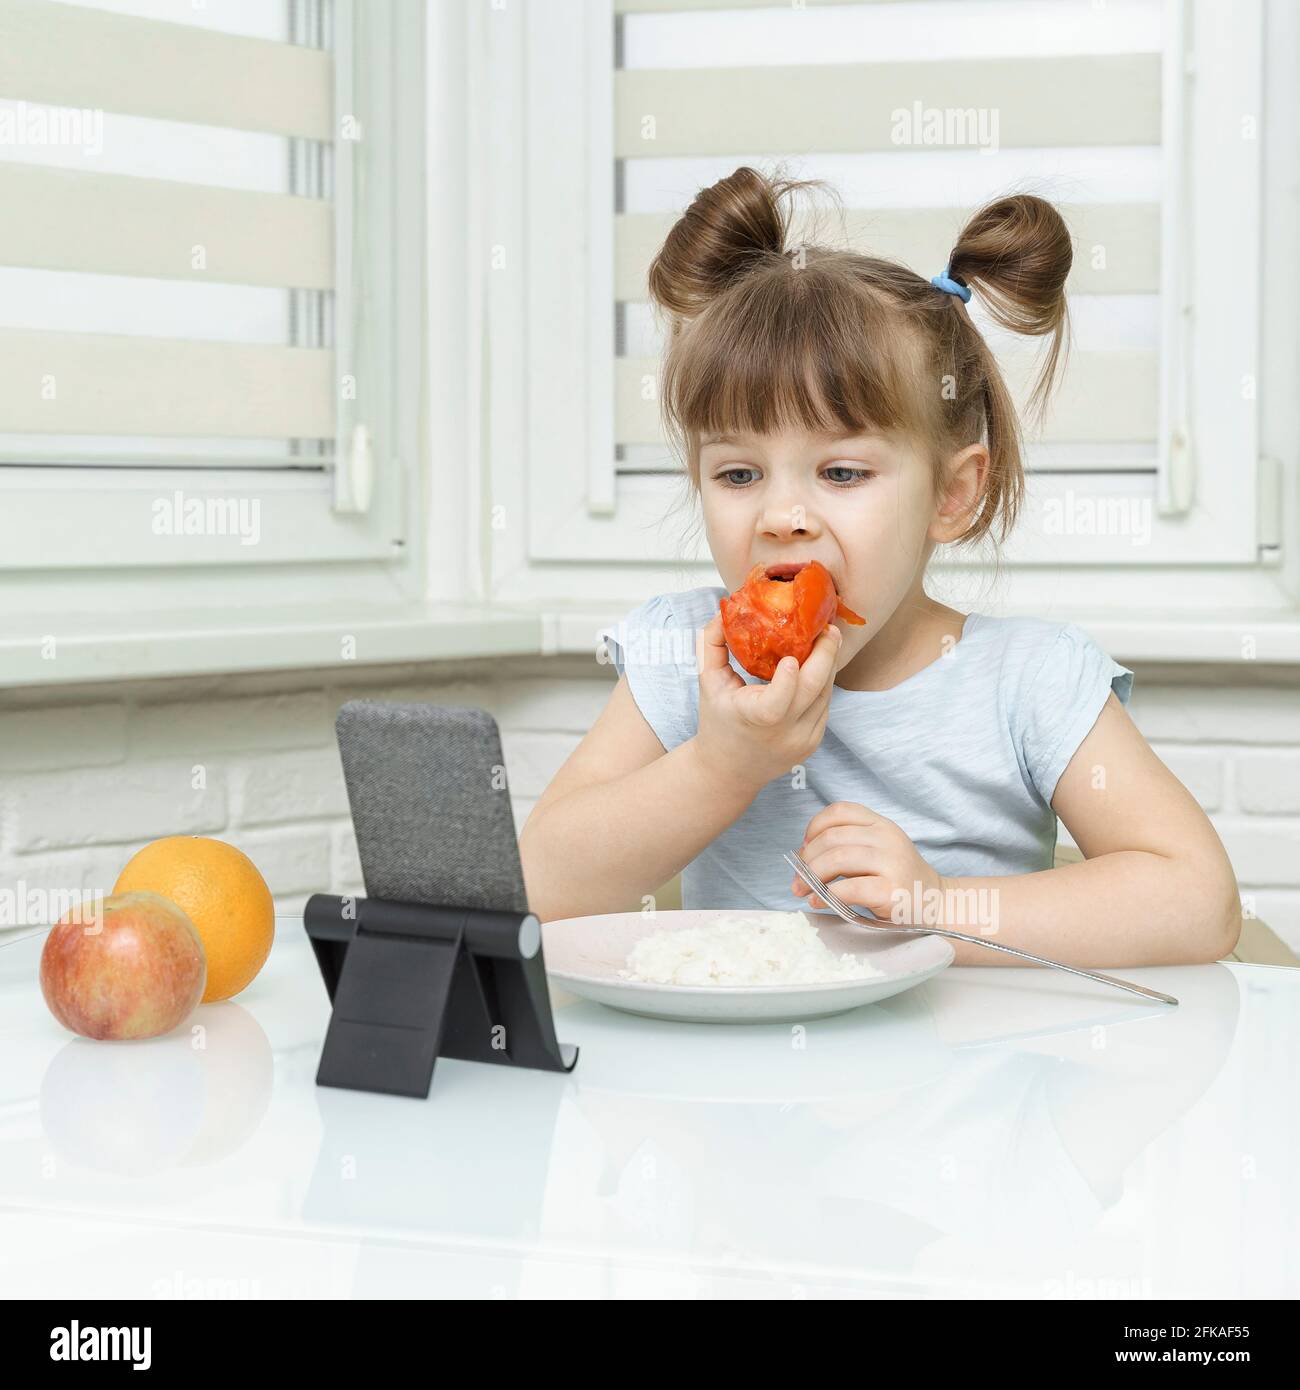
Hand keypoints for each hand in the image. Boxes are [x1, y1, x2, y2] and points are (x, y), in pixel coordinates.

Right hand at [692, 611, 840, 797]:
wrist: (729, 770)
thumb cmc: (717, 720)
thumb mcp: (708, 682)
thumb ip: (712, 643)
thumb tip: (726, 608)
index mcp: (754, 719)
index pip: (776, 704)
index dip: (788, 681)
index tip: (793, 658)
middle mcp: (783, 733)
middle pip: (813, 691)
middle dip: (826, 654)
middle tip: (828, 628)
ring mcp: (802, 739)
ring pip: (825, 694)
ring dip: (829, 664)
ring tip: (827, 638)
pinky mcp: (814, 741)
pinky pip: (824, 704)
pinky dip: (824, 681)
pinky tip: (822, 662)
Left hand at [790, 801, 948, 923]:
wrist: (934, 905)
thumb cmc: (898, 880)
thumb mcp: (878, 850)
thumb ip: (848, 844)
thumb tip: (803, 855)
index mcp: (881, 824)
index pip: (839, 811)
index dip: (814, 827)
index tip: (805, 848)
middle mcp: (887, 838)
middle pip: (832, 837)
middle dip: (807, 859)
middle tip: (797, 879)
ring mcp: (892, 863)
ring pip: (837, 858)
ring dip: (812, 876)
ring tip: (804, 891)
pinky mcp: (891, 891)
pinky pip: (849, 888)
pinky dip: (827, 895)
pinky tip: (820, 901)